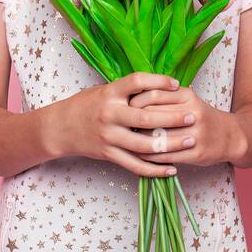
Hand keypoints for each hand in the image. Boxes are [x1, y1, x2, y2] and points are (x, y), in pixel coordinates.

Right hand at [48, 72, 196, 176]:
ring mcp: (109, 136)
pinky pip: (135, 165)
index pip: (137, 82)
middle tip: (192, 117)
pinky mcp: (108, 154)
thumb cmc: (86, 105)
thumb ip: (128, 90)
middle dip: (172, 118)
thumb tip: (161, 85)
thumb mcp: (104, 90)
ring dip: (170, 144)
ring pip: (144, 144)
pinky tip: (172, 169)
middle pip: (146, 117)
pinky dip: (154, 170)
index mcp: (109, 93)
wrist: (59, 128)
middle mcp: (109, 114)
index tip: (177, 85)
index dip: (158, 82)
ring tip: (190, 141)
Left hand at [127, 84, 237, 168]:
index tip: (125, 107)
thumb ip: (164, 96)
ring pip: (157, 138)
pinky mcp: (196, 153)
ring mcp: (195, 134)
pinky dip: (149, 156)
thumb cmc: (201, 116)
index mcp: (187, 96)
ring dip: (138, 141)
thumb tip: (130, 97)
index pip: (153, 95)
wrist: (229, 136)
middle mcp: (192, 113)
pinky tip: (141, 155)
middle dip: (134, 122)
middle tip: (123, 125)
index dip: (134, 102)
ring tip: (128, 141)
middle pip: (152, 116)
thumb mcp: (187, 99)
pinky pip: (165, 155)